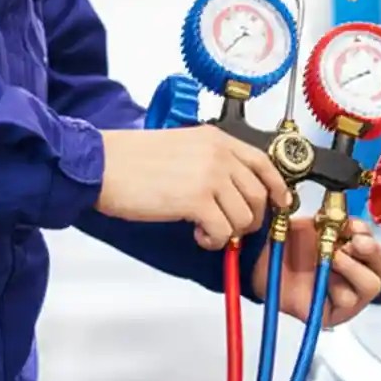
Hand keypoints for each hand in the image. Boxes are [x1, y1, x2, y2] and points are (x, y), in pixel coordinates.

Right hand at [97, 127, 290, 249]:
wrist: (101, 165)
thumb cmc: (132, 159)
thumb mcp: (182, 147)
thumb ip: (210, 161)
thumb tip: (231, 190)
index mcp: (216, 139)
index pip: (263, 163)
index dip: (277, 187)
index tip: (279, 203)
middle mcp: (218, 155)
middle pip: (258, 195)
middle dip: (249, 218)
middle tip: (231, 226)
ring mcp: (209, 176)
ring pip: (244, 217)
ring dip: (229, 232)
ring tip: (206, 230)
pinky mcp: (195, 200)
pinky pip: (223, 231)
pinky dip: (214, 241)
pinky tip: (198, 235)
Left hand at [252, 217, 380, 326]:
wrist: (258, 262)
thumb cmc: (286, 245)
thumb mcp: (311, 227)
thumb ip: (333, 221)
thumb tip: (350, 219)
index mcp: (354, 254)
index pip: (378, 247)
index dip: (370, 236)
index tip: (354, 227)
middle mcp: (354, 276)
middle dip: (372, 252)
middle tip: (354, 243)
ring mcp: (346, 298)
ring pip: (370, 286)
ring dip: (354, 268)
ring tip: (334, 258)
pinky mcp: (330, 314)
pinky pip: (347, 304)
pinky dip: (339, 289)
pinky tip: (324, 279)